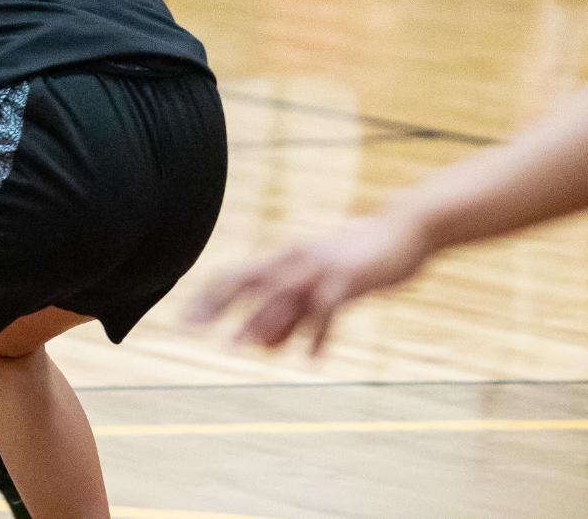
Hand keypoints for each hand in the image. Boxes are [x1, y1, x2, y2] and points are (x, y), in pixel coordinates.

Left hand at [188, 211, 434, 354]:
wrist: (403, 229)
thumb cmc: (356, 258)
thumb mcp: (318, 284)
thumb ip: (291, 314)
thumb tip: (263, 345)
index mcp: (285, 259)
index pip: (236, 275)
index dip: (209, 296)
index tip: (184, 318)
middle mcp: (296, 260)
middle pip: (249, 284)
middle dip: (217, 306)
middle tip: (191, 329)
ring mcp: (321, 268)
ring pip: (284, 297)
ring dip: (261, 323)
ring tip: (240, 347)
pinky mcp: (349, 280)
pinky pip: (328, 310)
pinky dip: (318, 335)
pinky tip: (311, 358)